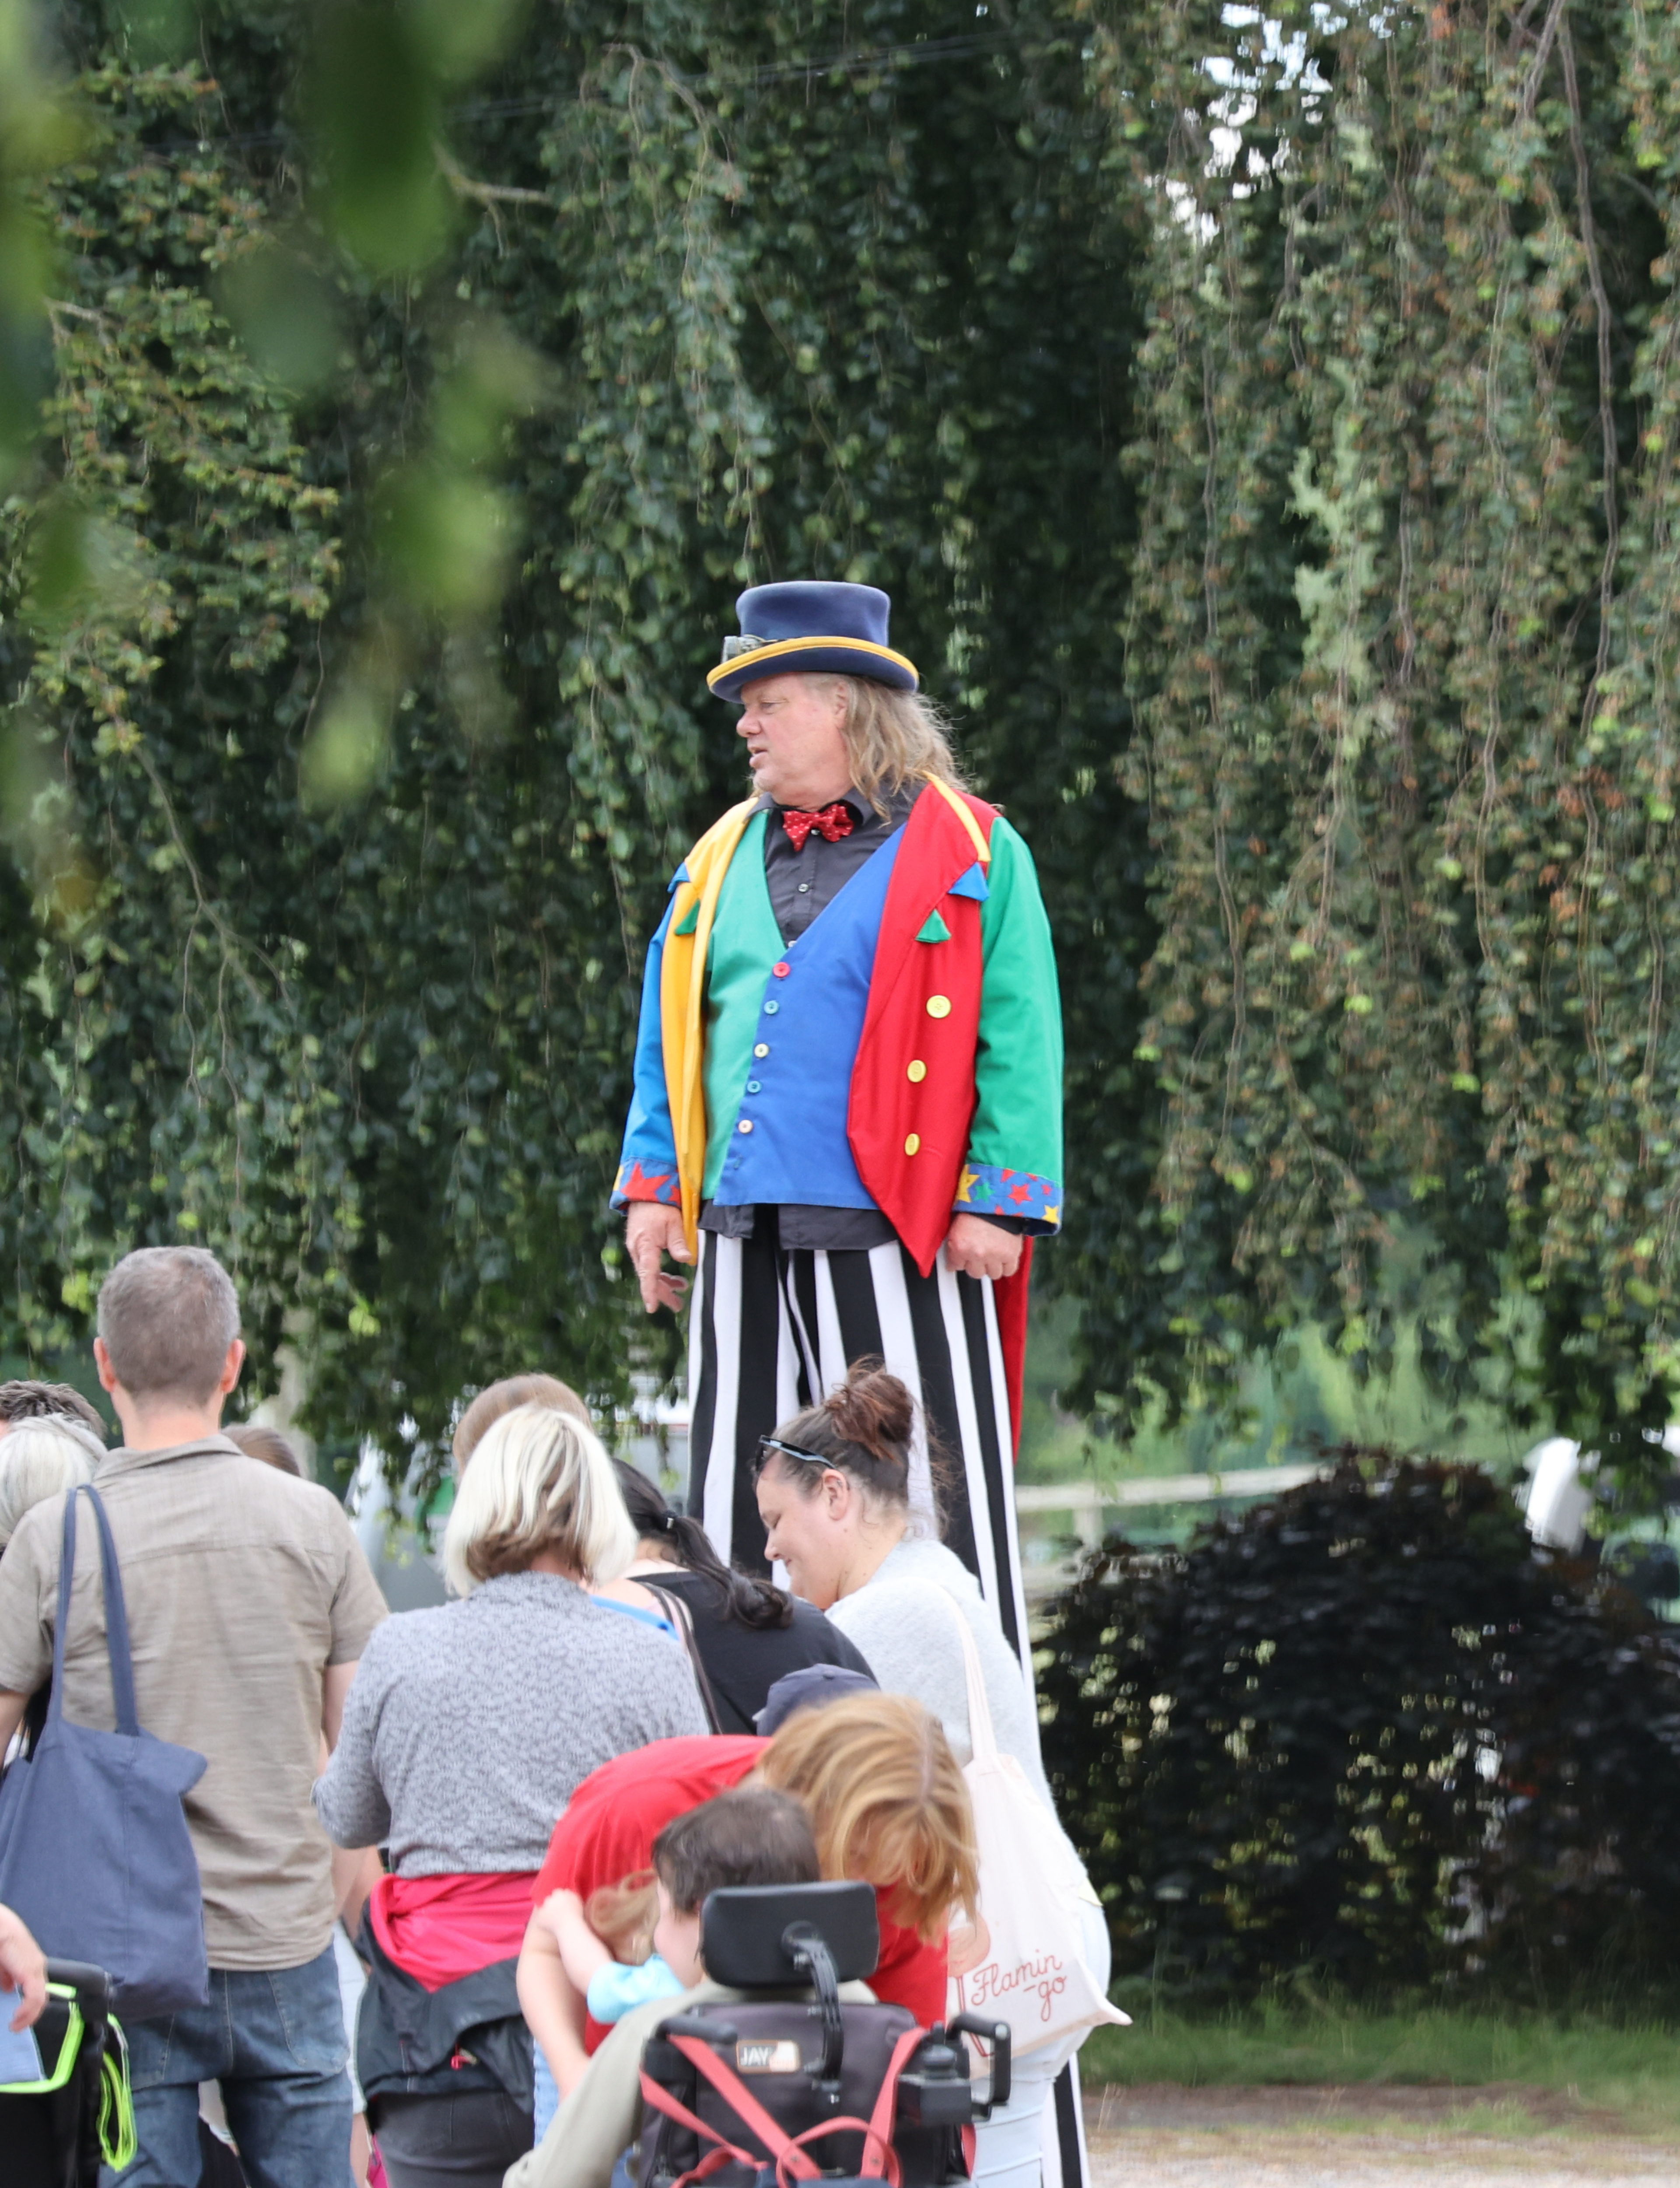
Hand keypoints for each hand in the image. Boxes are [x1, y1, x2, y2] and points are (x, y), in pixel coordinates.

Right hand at [0, 1902, 46, 2029]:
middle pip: (40, 1997)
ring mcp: (36, 1967)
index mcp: (31, 1964)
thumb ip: (7, 1976)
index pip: (36, 1990)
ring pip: (39, 1999)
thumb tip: (8, 1988)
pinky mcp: (30, 1970)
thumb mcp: (4, 1964)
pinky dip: (27, 2010)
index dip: (29, 2007)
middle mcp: (37, 1966)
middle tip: (17, 2027)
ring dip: (28, 2016)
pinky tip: (16, 2018)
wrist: (0, 1925)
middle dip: (30, 2015)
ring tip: (15, 2026)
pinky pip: (34, 1996)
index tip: (20, 2019)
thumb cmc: (1, 1941)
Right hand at [626, 1200, 691, 1313]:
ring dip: (664, 1284)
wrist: (645, 1193)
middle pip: (649, 1278)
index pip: (648, 1274)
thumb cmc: (661, 1206)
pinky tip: (673, 1278)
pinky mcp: (640, 1247)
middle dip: (663, 1293)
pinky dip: (660, 1274)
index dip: (650, 1292)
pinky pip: (649, 1266)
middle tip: (678, 1305)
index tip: (652, 1307)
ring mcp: (637, 1249)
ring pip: (649, 1273)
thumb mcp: (674, 1222)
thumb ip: (679, 1242)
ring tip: (680, 1290)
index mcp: (645, 1245)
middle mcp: (637, 1250)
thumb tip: (687, 1260)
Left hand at [942, 1212, 1024, 1282]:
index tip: (962, 1258)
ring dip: (992, 1266)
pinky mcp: (1011, 1254)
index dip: (959, 1261)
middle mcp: (976, 1253)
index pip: (955, 1266)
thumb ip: (954, 1244)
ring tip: (993, 1254)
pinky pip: (1009, 1271)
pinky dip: (1007, 1266)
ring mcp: (995, 1255)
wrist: (1000, 1197)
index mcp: (959, 1245)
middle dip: (976, 1264)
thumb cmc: (977, 1207)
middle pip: (975, 1273)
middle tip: (979, 1253)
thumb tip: (952, 1263)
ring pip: (992, 1274)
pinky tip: (1004, 1257)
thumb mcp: (957, 1224)